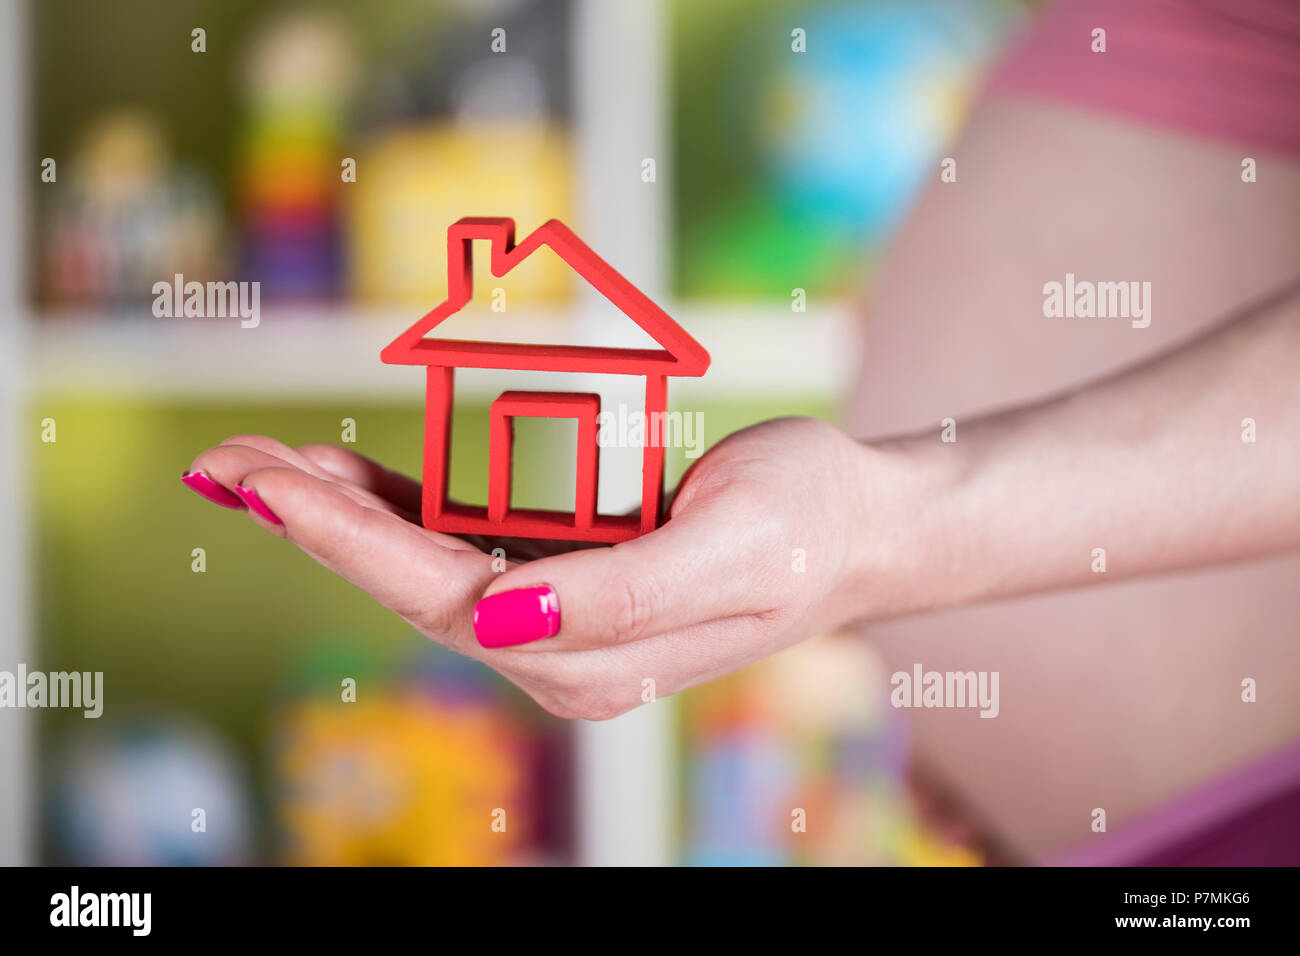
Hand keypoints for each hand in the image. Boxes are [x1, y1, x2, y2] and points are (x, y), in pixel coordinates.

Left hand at [183, 418, 905, 718]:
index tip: (274, 485)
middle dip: (317, 523)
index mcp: (592, 657)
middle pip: (411, 585)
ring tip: (262, 463)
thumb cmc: (809, 522)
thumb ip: (622, 593)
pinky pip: (461, 543)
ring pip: (422, 564)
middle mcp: (561, 652)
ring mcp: (557, 620)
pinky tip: (346, 474)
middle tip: (229, 463)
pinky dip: (397, 505)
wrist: (858, 524)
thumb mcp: (735, 546)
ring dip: (343, 513)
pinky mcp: (561, 582)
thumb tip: (497, 623)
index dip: (353, 542)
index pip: (444, 599)